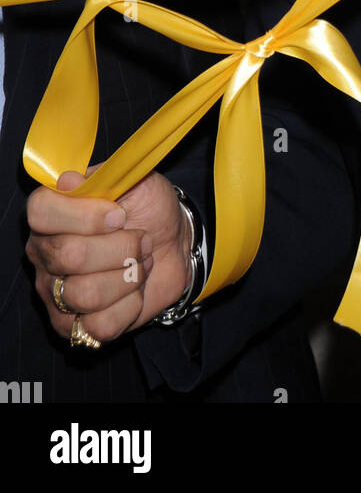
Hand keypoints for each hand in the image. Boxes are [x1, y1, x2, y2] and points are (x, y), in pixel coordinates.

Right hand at [26, 168, 191, 344]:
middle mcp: (45, 253)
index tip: (118, 215)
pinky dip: (129, 307)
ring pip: (86, 294)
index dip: (84, 214)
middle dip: (120, 247)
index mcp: (51, 214)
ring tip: (140, 264)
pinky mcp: (75, 328)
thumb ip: (103, 177)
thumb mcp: (135, 181)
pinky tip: (133, 292)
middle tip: (141, 239)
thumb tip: (67, 182)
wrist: (173, 245)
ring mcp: (56, 294)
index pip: (41, 211)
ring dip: (128, 277)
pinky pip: (99, 326)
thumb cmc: (149, 210)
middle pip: (68, 255)